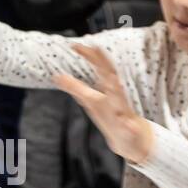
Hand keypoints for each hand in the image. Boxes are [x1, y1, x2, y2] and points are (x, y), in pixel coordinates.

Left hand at [53, 45, 153, 163]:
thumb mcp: (91, 101)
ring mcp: (125, 115)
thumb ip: (75, 87)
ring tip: (108, 80)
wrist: (130, 142)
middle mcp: (118, 99)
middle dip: (104, 65)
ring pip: (122, 102)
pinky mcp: (130, 132)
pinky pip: (131, 128)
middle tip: (96, 49)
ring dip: (116, 91)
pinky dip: (130, 126)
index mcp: (110, 90)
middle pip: (111, 79)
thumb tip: (56, 76)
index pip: (101, 69)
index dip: (90, 56)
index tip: (76, 45)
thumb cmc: (109, 116)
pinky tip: (130, 124)